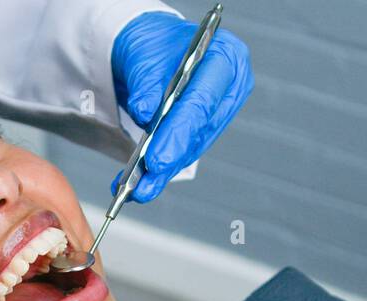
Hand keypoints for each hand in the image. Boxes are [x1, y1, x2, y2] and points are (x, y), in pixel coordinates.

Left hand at [110, 10, 253, 202]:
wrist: (154, 48)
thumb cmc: (154, 44)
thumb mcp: (144, 54)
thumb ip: (146, 82)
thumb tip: (144, 111)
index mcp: (226, 57)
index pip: (201, 101)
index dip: (178, 133)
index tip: (155, 159)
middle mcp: (230, 87)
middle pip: (199, 130)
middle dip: (169, 159)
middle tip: (145, 184)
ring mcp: (221, 110)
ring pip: (192, 147)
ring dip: (163, 172)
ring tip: (136, 190)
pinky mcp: (208, 129)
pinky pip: (185, 152)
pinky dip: (162, 168)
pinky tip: (139, 184)